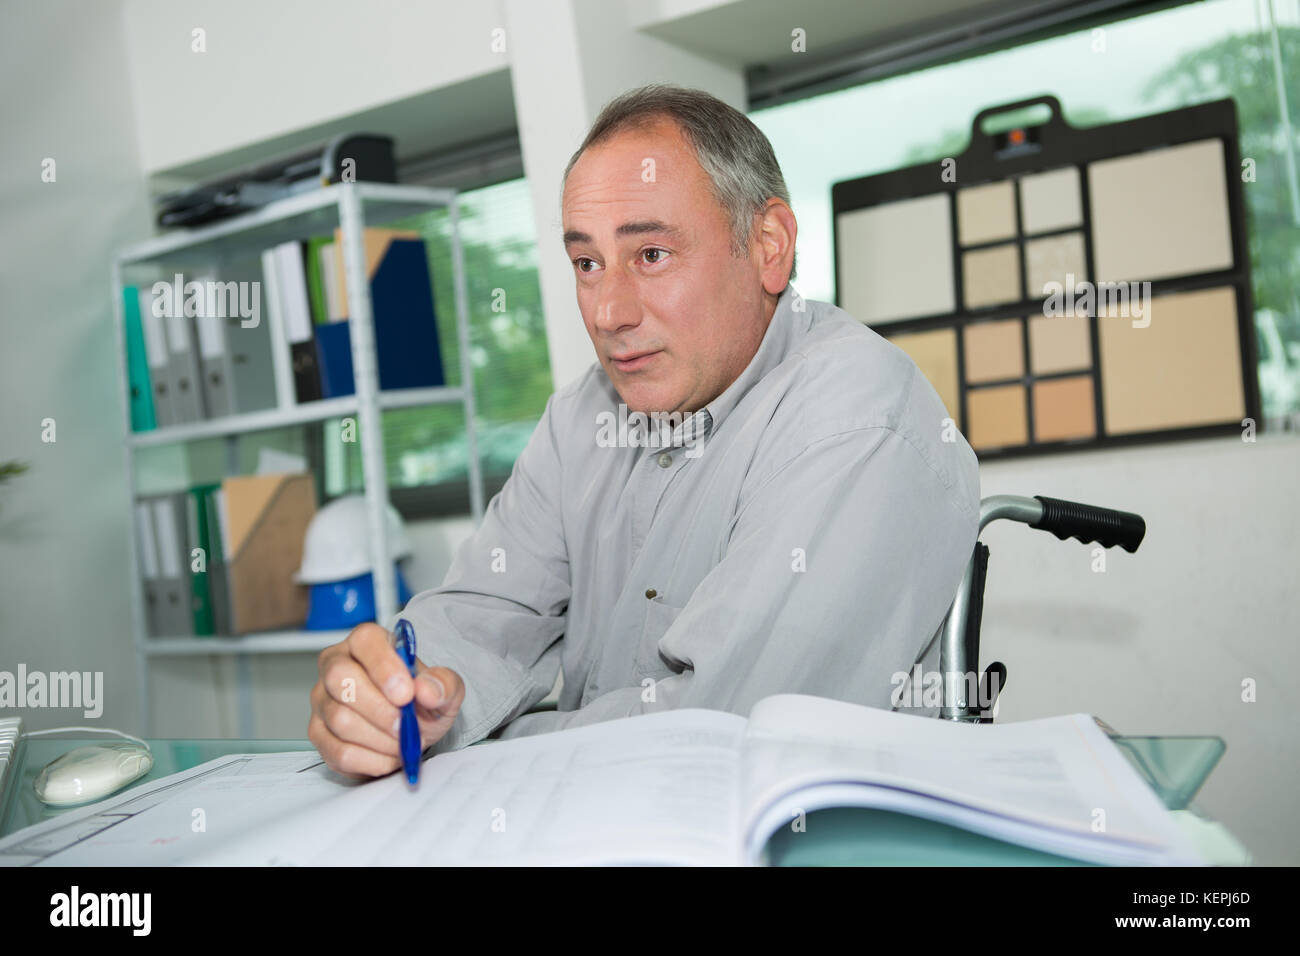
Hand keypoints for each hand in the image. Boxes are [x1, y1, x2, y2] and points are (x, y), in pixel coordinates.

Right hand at [309, 622, 464, 778]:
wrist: (413, 728)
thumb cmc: (422, 700)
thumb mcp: (446, 688)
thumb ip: (443, 683)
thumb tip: (427, 690)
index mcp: (366, 642)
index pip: (364, 641)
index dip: (384, 668)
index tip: (406, 694)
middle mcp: (335, 665)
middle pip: (340, 679)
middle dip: (379, 709)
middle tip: (405, 725)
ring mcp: (322, 700)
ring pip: (340, 720)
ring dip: (380, 739)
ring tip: (402, 741)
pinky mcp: (318, 733)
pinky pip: (338, 752)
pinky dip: (371, 761)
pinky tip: (389, 755)